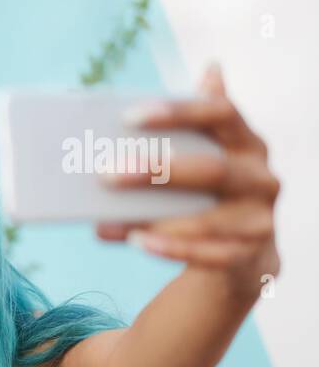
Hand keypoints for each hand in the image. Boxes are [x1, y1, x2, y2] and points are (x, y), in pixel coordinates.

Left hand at [97, 63, 279, 296]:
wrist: (240, 253)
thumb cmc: (204, 195)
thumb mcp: (197, 163)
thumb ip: (170, 140)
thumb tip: (119, 126)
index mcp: (246, 142)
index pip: (222, 112)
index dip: (179, 111)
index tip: (129, 116)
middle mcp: (260, 177)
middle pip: (212, 169)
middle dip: (158, 171)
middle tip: (107, 174)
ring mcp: (259, 218)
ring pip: (207, 219)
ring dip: (154, 220)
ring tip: (107, 219)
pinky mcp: (250, 254)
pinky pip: (208, 254)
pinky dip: (170, 249)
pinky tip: (135, 242)